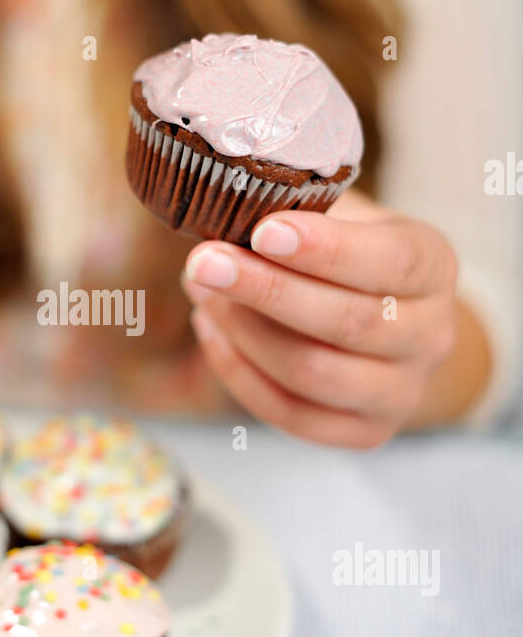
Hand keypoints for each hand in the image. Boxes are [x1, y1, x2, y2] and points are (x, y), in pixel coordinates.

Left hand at [182, 192, 459, 447]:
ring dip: (245, 331)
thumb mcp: (343, 214)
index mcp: (434, 266)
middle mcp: (431, 335)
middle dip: (268, 290)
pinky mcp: (365, 432)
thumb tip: (227, 204)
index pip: (392, 262)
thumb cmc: (348, 251)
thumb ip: (301, 209)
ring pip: (314, 373)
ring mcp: (402, 392)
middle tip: (205, 262)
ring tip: (201, 289)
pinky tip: (211, 330)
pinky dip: (240, 373)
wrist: (385, 317)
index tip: (263, 231)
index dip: (326, 250)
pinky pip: (292, 413)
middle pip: (349, 323)